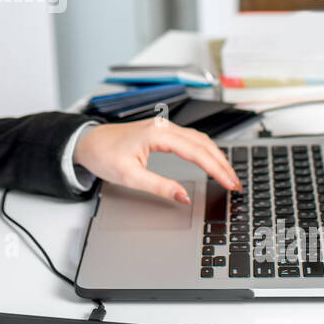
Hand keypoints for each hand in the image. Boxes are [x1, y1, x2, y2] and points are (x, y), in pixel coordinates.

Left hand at [73, 118, 240, 202]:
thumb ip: (159, 187)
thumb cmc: (104, 155)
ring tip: (228, 175)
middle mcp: (164, 127)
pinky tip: (211, 160)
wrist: (88, 142)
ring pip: (200, 140)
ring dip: (216, 156)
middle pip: (203, 144)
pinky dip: (205, 151)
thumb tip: (183, 196)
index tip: (229, 183)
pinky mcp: (162, 132)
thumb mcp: (130, 176)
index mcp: (159, 134)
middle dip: (222, 164)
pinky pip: (191, 139)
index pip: (197, 152)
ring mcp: (164, 128)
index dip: (216, 169)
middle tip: (235, 183)